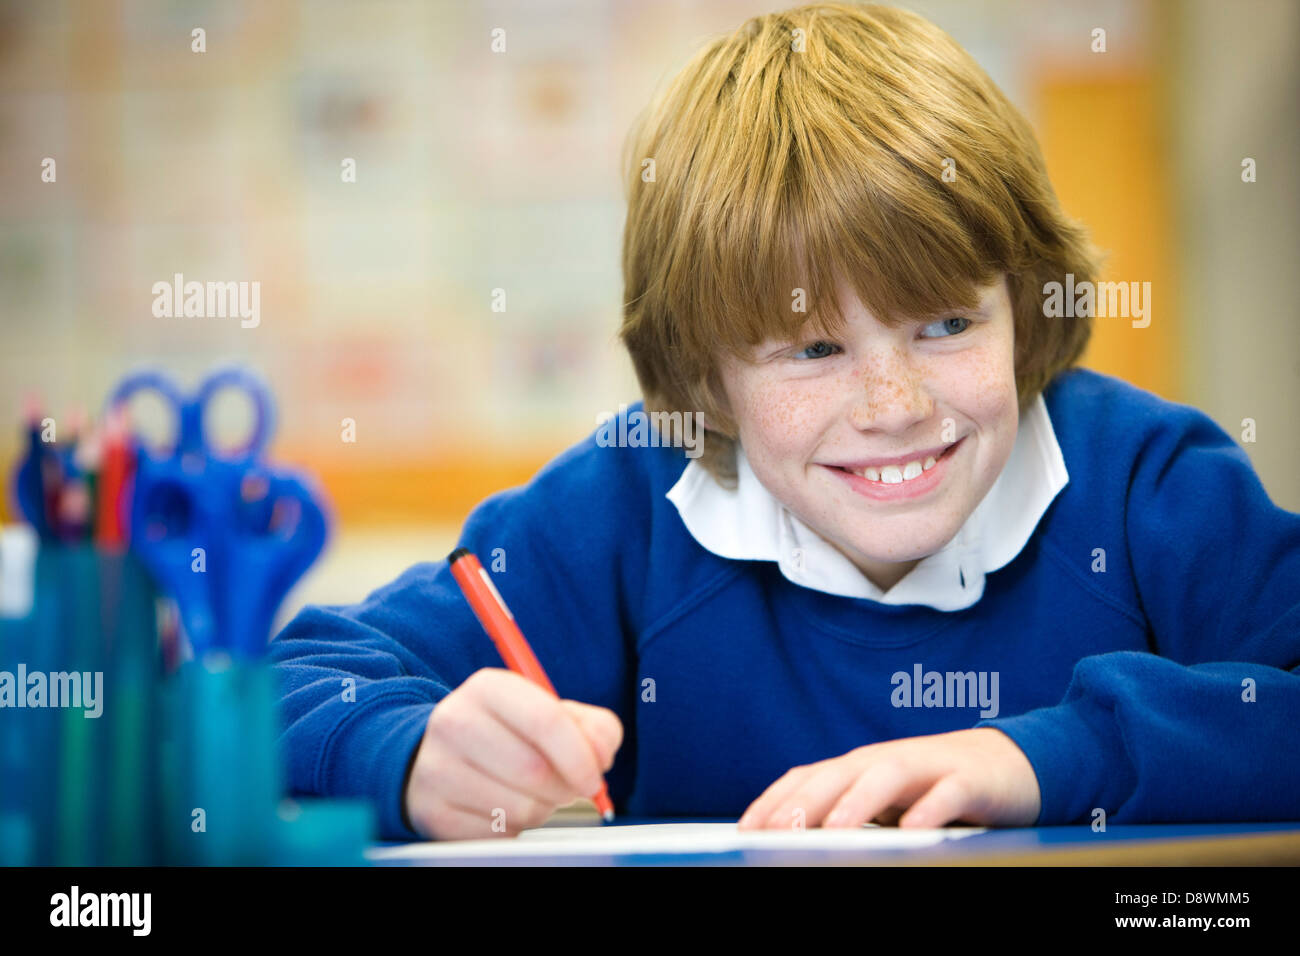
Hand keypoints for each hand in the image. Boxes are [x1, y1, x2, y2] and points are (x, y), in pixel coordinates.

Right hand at [404, 668, 622, 839]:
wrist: (440, 755)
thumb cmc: (510, 733)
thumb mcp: (551, 712)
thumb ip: (593, 728)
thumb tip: (601, 756)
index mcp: (488, 687)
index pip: (545, 721)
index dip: (580, 756)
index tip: (595, 778)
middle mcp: (455, 721)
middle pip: (533, 770)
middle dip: (564, 788)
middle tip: (568, 788)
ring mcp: (437, 768)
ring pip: (519, 808)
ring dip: (542, 810)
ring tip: (533, 793)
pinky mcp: (432, 811)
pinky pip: (496, 835)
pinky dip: (514, 828)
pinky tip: (505, 807)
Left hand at [737, 728, 1039, 829]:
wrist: (1007, 765)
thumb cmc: (931, 788)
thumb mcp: (880, 803)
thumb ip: (842, 815)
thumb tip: (793, 840)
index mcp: (857, 767)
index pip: (807, 778)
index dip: (774, 800)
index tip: (747, 829)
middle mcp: (885, 761)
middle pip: (839, 774)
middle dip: (805, 802)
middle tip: (778, 832)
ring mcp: (927, 767)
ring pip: (886, 776)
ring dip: (858, 802)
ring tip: (834, 831)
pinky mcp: (968, 781)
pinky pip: (947, 793)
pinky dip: (930, 808)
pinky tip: (915, 829)